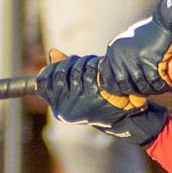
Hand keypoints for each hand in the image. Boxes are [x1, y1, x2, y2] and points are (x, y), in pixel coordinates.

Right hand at [36, 49, 167, 146]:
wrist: (128, 120)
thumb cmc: (105, 105)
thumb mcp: (81, 89)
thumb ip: (64, 72)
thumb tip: (53, 52)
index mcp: (59, 109)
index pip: (43, 80)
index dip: (55, 67)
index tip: (68, 65)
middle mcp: (64, 109)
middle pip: (58, 71)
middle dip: (72, 63)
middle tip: (84, 66)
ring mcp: (77, 103)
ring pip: (73, 69)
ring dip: (85, 64)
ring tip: (94, 72)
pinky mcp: (91, 95)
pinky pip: (86, 71)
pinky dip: (94, 66)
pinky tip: (101, 72)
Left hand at [99, 0, 171, 97]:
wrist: (167, 23)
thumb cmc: (151, 33)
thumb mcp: (129, 43)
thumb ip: (123, 59)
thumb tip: (121, 83)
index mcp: (113, 51)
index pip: (109, 79)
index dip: (119, 88)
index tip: (129, 91)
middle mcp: (120, 56)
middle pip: (126, 86)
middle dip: (138, 90)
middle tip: (148, 87)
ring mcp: (134, 61)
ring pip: (142, 87)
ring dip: (152, 89)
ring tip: (159, 85)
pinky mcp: (149, 65)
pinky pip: (156, 84)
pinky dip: (163, 86)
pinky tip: (167, 84)